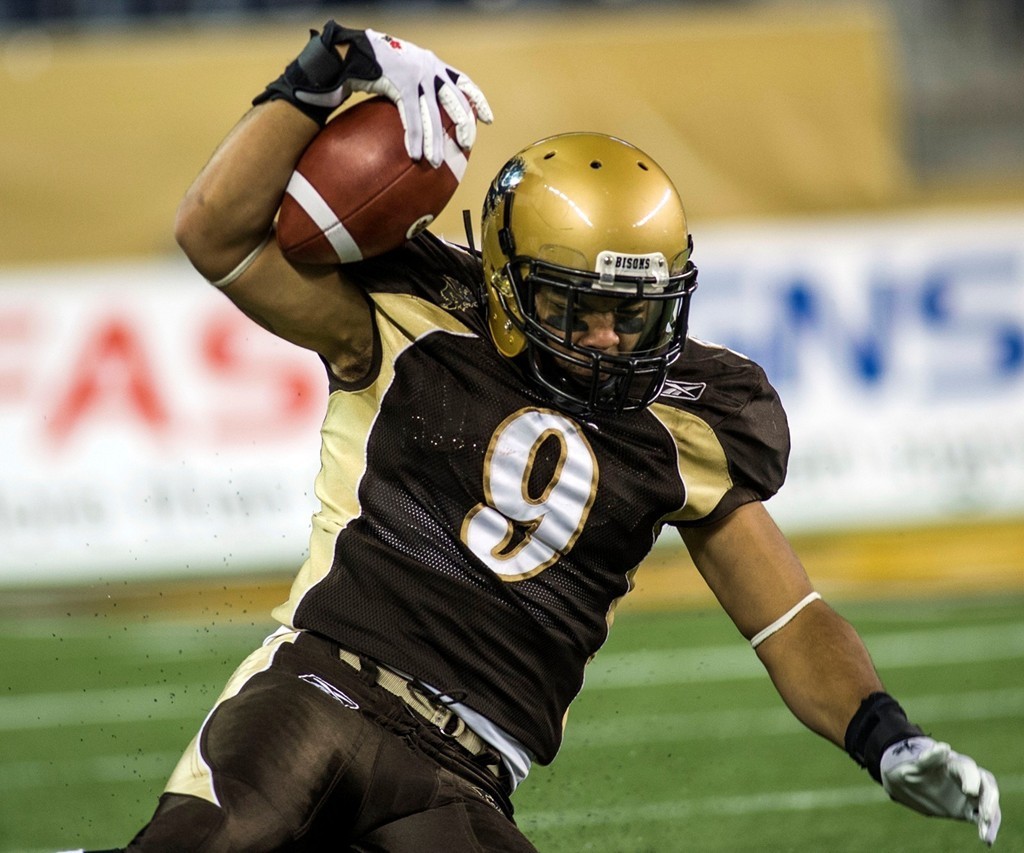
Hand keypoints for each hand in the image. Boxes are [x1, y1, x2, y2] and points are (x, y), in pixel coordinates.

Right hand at [337, 26, 492, 165]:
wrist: (352, 47)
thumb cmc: (375, 63)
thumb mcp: (402, 70)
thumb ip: (416, 87)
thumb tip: (421, 112)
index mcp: (432, 63)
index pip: (463, 82)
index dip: (477, 100)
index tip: (489, 120)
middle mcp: (429, 67)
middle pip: (455, 101)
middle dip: (464, 125)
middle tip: (466, 146)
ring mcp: (416, 75)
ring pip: (433, 115)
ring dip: (436, 142)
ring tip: (437, 163)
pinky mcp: (401, 84)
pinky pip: (411, 117)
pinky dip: (415, 138)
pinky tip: (415, 154)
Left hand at [880, 737, 1000, 845]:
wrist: (907, 784)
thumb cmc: (909, 770)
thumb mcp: (913, 765)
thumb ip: (928, 759)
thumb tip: (945, 748)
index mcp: (953, 763)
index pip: (968, 768)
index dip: (971, 778)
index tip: (969, 791)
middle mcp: (966, 777)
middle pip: (986, 785)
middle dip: (988, 799)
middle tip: (984, 815)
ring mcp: (969, 794)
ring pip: (988, 802)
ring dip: (990, 817)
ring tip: (985, 834)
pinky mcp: (968, 808)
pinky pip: (982, 817)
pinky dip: (987, 827)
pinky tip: (986, 839)